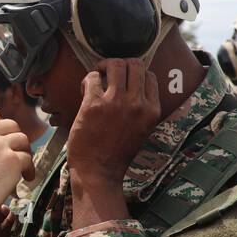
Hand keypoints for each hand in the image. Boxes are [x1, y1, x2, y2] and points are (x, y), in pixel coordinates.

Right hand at [0, 111, 33, 227]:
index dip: (1, 128)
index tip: (4, 139)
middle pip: (10, 125)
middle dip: (15, 138)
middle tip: (16, 152)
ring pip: (22, 140)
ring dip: (24, 152)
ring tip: (23, 166)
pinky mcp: (11, 160)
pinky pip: (28, 159)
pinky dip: (29, 169)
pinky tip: (25, 177)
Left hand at [67, 59, 160, 226]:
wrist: (99, 172)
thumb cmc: (117, 152)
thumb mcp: (141, 129)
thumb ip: (141, 108)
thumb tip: (133, 85)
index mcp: (152, 110)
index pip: (150, 75)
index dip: (135, 73)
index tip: (123, 81)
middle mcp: (137, 103)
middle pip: (135, 64)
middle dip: (120, 64)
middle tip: (108, 73)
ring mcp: (116, 102)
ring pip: (115, 65)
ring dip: (104, 66)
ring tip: (97, 76)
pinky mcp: (94, 104)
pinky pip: (92, 77)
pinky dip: (87, 80)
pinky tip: (84, 90)